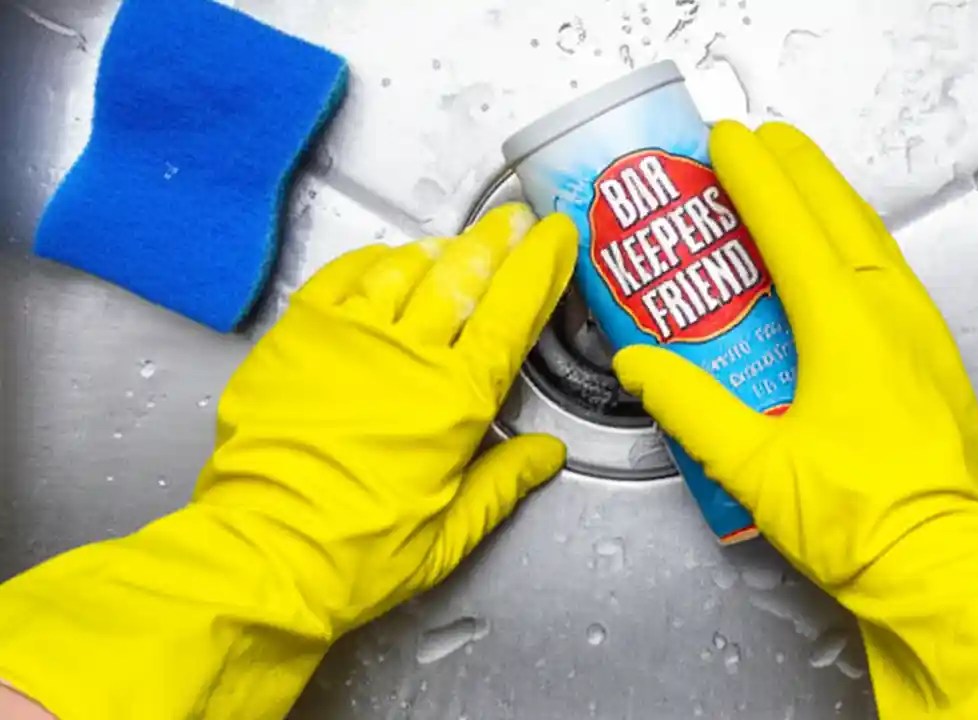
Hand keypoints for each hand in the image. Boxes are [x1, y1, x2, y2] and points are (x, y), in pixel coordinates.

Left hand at [0, 204, 577, 719]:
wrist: (263, 554)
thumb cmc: (358, 553)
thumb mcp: (451, 534)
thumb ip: (505, 482)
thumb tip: (548, 454)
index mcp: (457, 400)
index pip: (512, 312)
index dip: (540, 266)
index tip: (556, 235)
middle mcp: (408, 354)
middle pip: (463, 275)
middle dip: (496, 241)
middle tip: (514, 218)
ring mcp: (349, 337)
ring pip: (405, 267)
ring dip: (438, 249)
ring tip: (456, 243)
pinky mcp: (297, 336)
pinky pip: (342, 276)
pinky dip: (373, 261)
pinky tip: (386, 261)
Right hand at [614, 122, 977, 719]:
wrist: (944, 566)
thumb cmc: (860, 523)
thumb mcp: (752, 467)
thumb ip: (689, 407)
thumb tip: (640, 366)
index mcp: (845, 326)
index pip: (789, 225)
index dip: (752, 176)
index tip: (724, 142)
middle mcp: (891, 314)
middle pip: (839, 213)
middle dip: (796, 168)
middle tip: (758, 141)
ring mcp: (921, 334)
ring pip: (872, 239)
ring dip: (830, 201)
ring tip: (796, 182)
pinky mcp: (934, 360)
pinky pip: (891, 274)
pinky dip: (856, 244)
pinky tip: (841, 259)